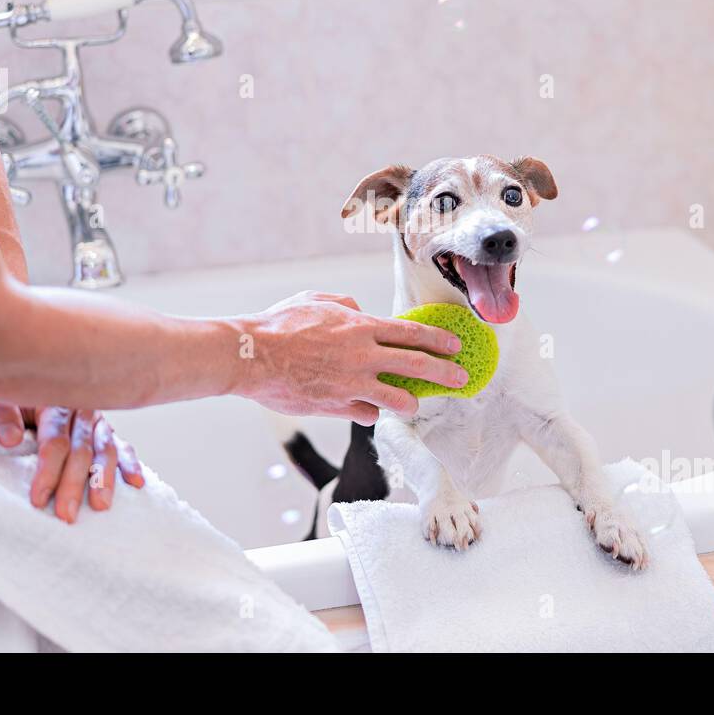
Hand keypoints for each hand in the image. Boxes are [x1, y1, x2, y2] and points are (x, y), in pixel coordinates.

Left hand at [0, 403, 144, 522]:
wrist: (23, 375)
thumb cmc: (6, 396)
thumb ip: (1, 416)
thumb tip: (11, 439)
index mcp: (55, 400)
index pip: (55, 440)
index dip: (48, 471)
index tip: (38, 499)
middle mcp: (81, 410)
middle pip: (82, 450)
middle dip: (74, 484)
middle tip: (67, 515)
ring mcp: (96, 421)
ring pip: (105, 451)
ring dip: (104, 479)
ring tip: (101, 506)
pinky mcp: (104, 431)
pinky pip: (121, 447)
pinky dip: (130, 464)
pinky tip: (137, 483)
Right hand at [231, 291, 467, 423]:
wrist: (252, 355)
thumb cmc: (279, 324)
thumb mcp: (316, 300)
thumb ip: (344, 303)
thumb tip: (358, 308)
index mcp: (361, 327)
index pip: (412, 333)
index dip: (438, 340)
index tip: (455, 346)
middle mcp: (363, 356)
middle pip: (417, 366)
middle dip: (445, 374)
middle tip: (461, 379)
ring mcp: (352, 385)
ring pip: (398, 399)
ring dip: (411, 402)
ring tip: (415, 404)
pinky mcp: (337, 406)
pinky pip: (366, 414)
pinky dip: (368, 411)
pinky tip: (366, 408)